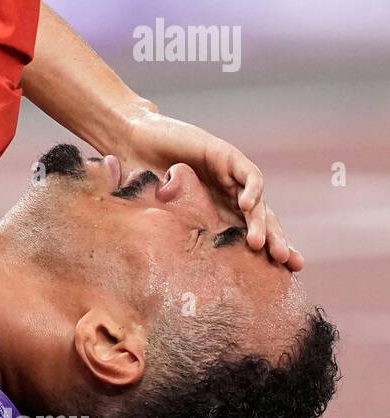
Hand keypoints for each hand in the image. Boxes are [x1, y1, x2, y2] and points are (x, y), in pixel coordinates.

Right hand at [116, 105, 301, 270]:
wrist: (130, 141)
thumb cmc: (136, 179)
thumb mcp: (156, 214)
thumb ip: (169, 233)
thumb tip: (167, 273)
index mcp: (214, 211)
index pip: (246, 234)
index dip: (264, 253)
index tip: (281, 276)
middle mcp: (227, 194)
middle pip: (260, 220)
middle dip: (276, 241)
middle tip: (287, 263)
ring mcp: (229, 174)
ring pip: (257, 202)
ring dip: (262, 223)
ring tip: (261, 245)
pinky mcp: (226, 155)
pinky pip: (248, 175)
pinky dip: (252, 190)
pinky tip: (247, 206)